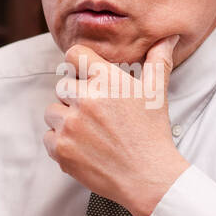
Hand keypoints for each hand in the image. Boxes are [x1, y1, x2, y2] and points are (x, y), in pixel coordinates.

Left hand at [43, 34, 190, 215]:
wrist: (148, 178)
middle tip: (95, 114)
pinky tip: (82, 147)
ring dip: (65, 119)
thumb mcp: (157, 94)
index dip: (79, 65)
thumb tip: (168, 37)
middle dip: (74, 97)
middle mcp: (85, 99)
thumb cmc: (153, 134)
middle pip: (62, 85)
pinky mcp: (61, 149)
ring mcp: (71, 125)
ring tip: (89, 132)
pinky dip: (60, 142)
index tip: (86, 78)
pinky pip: (48, 136)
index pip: (74, 55)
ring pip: (52, 111)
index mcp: (107, 80)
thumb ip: (158, 61)